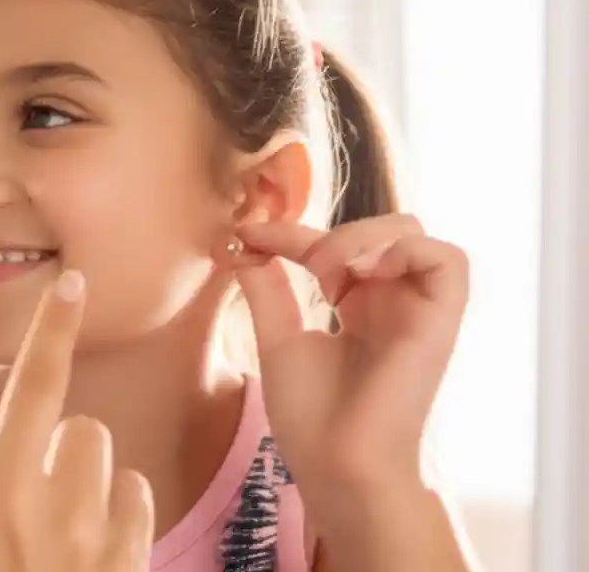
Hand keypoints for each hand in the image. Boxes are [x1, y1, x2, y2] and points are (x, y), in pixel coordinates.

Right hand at [0, 270, 154, 571]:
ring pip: (110, 465)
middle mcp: (62, 507)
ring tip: (47, 531)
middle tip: (17, 496)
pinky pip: (140, 503)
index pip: (35, 388)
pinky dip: (118, 512)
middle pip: (77, 427)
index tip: (75, 282)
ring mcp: (107, 539)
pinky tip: (84, 551)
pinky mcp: (136, 565)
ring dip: (85, 480)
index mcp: (0, 493)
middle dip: (53, 445)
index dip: (53, 328)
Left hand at [234, 215, 467, 498]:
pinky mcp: (440, 322)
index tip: (248, 234)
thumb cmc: (310, 417)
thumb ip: (268, 288)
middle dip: (333, 232)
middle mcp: (393, 304)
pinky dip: (403, 249)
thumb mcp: (279, 337)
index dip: (290, 233)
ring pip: (413, 233)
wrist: (336, 465)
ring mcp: (419, 311)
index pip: (334, 248)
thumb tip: (246, 241)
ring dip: (363, 235)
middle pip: (381, 229)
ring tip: (327, 270)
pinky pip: (448, 259)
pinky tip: (363, 273)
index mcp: (361, 308)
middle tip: (302, 267)